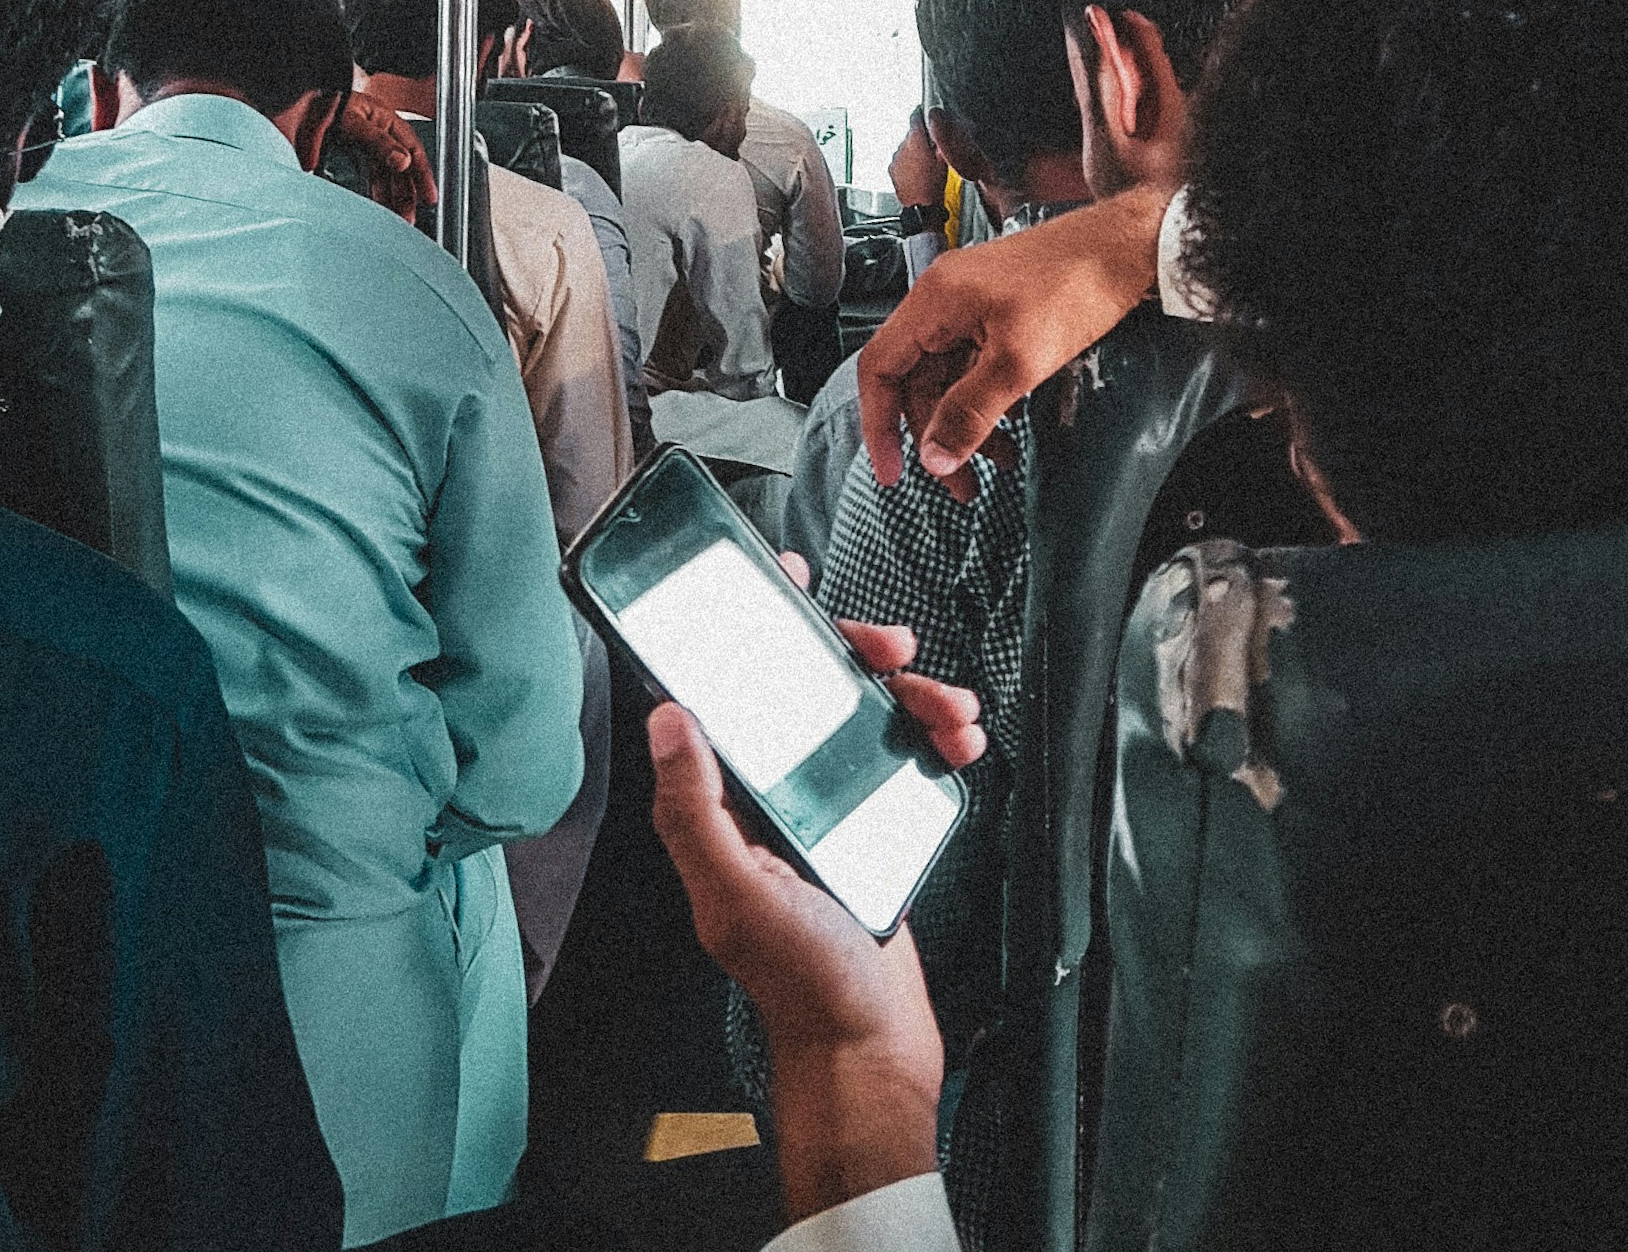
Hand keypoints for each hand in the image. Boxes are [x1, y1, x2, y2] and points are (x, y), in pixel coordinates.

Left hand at [329, 90, 436, 222]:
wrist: (295, 103)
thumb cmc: (323, 103)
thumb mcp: (353, 122)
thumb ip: (379, 142)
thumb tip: (403, 162)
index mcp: (385, 119)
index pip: (412, 150)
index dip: (422, 174)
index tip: (429, 197)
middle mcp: (379, 132)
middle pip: (400, 166)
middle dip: (407, 194)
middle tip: (408, 218)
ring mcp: (364, 143)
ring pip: (385, 174)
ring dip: (392, 196)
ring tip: (395, 218)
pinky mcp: (349, 153)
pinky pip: (369, 176)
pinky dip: (375, 192)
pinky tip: (377, 206)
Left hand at [647, 581, 979, 1222]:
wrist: (871, 1048)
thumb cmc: (799, 982)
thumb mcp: (736, 894)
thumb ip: (695, 808)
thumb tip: (667, 714)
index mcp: (729, 796)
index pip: (734, 686)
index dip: (756, 626)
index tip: (786, 580)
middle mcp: (774, 788)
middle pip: (811, 683)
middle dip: (857, 651)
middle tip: (895, 647)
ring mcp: (828, 801)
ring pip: (868, 710)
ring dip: (914, 693)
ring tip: (952, 712)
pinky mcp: (877, 818)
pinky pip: (905, 751)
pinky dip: (936, 735)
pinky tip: (960, 742)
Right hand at [855, 183, 1170, 499]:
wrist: (1126, 248)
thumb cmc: (1076, 284)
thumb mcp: (1019, 362)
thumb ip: (969, 412)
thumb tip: (934, 458)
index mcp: (935, 300)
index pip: (879, 368)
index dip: (879, 424)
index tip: (894, 472)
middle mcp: (945, 298)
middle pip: (916, 380)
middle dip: (936, 436)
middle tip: (963, 483)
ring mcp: (971, 302)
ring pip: (949, 376)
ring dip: (968, 422)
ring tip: (1002, 459)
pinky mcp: (998, 309)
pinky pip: (975, 363)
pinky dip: (988, 398)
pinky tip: (1014, 422)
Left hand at [886, 114, 943, 216]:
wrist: (922, 207)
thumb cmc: (934, 185)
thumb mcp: (945, 159)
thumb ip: (941, 140)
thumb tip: (941, 127)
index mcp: (916, 139)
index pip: (915, 116)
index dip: (921, 114)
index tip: (924, 114)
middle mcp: (902, 146)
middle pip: (911, 134)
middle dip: (920, 138)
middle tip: (932, 148)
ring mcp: (895, 159)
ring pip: (905, 148)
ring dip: (913, 152)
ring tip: (925, 164)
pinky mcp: (892, 170)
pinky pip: (899, 161)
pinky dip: (906, 163)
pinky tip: (917, 173)